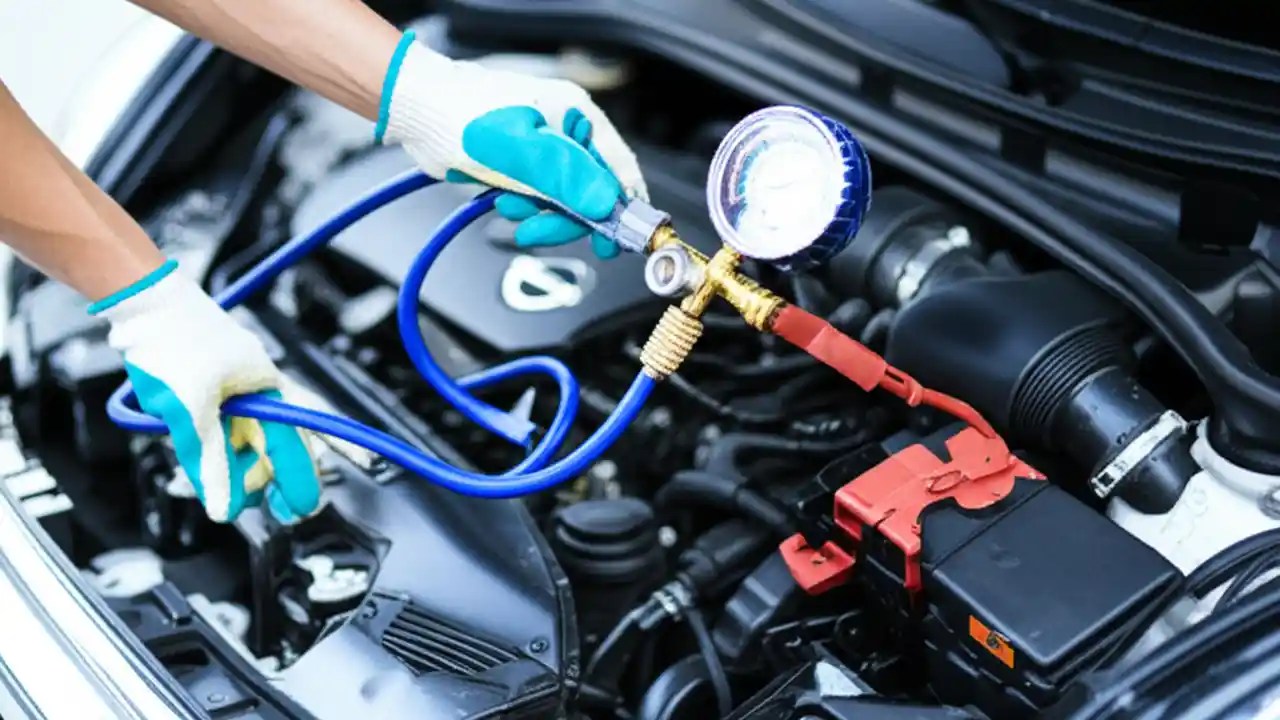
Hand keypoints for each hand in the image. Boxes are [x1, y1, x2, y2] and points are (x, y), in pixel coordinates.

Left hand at [90, 261, 320, 523]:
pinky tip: (213, 464)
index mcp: (268, 390)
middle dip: (283, 478)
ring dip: (247, 466)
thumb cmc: (171, 342)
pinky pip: (232, 427)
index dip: (300, 481)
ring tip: (228, 489)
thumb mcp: (188, 411)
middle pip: (285, 445)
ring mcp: (241, 386)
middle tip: (279, 509)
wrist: (143, 298)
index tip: (301, 509)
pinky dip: (227, 449)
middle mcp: (263, 388)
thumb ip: (210, 461)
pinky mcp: (218, 385)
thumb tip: (224, 507)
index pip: (293, 447)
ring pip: (257, 438)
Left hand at [377, 31, 646, 258]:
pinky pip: (542, 201)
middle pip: (593, 192)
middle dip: (568, 217)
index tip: (618, 241)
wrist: (419, 112)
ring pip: (566, 202)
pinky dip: (527, 211)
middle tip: (541, 232)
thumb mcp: (518, 149)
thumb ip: (565, 176)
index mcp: (578, 116)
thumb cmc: (461, 115)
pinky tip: (505, 205)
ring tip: (509, 206)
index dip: (622, 207)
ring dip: (541, 215)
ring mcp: (548, 152)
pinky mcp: (527, 168)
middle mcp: (568, 133)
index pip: (618, 169)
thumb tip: (605, 203)